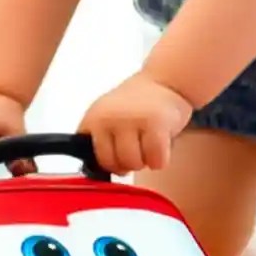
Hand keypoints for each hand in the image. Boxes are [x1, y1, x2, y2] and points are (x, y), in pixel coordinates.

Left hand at [77, 71, 193, 173]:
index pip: (91, 159)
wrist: (165, 82)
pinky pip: (155, 161)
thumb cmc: (135, 106)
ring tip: (148, 142)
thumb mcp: (106, 118)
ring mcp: (132, 120)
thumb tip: (98, 173)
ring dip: (145, 161)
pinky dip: (161, 160)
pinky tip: (161, 144)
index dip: (108, 162)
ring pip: (134, 164)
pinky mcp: (155, 124)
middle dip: (127, 164)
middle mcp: (109, 118)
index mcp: (93, 119)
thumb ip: (99, 141)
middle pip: (113, 165)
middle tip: (136, 147)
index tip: (117, 153)